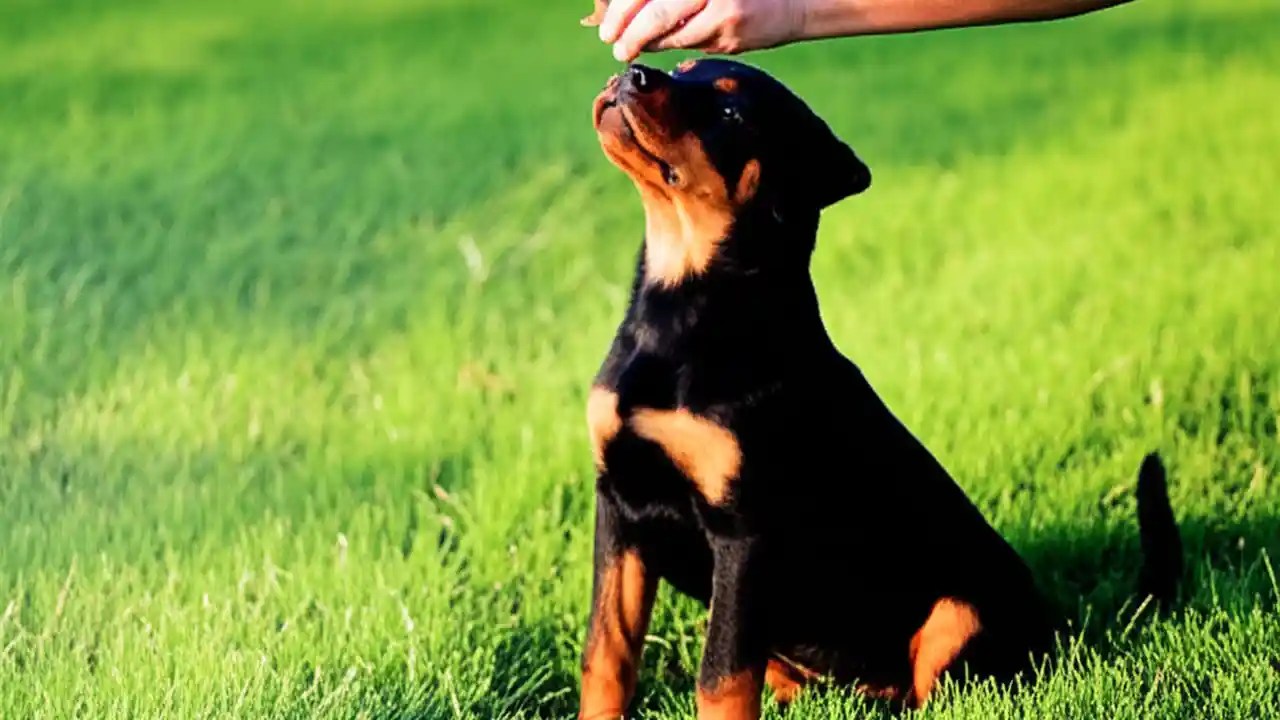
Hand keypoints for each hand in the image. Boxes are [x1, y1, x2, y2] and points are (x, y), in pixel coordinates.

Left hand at [590, 0, 808, 62]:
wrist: (791, 2)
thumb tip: (622, 7)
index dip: (622, 8)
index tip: (606, 25)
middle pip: (656, 11)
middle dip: (626, 31)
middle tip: (610, 42)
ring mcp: (722, 12)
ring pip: (670, 33)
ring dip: (643, 43)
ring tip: (626, 49)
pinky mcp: (730, 36)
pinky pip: (688, 44)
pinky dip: (667, 45)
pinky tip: (655, 44)